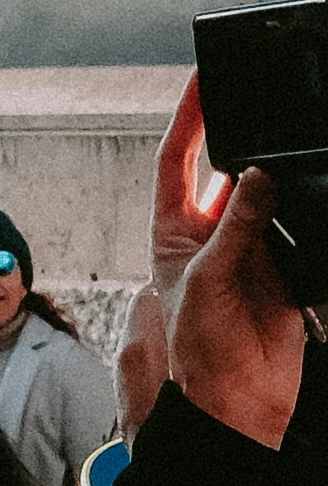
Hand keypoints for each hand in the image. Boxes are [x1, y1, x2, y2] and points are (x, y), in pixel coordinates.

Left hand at [155, 83, 307, 454]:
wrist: (237, 404)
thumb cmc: (196, 348)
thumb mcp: (207, 278)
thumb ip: (236, 226)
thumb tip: (255, 175)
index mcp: (174, 229)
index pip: (176, 159)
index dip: (187, 119)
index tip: (202, 81)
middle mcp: (212, 235)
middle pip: (227, 174)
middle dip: (243, 144)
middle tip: (262, 107)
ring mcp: (250, 253)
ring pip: (266, 200)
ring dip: (279, 184)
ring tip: (292, 158)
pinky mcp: (285, 273)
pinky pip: (297, 235)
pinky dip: (306, 218)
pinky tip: (312, 199)